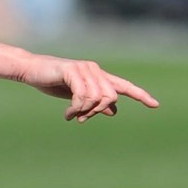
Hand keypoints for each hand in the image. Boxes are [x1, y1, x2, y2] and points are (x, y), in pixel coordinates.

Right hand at [17, 55, 158, 122]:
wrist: (32, 70)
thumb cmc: (53, 82)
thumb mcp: (77, 97)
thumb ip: (95, 103)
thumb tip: (114, 111)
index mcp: (98, 76)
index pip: (124, 86)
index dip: (140, 95)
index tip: (155, 105)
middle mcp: (95, 70)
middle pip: (111, 97)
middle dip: (97, 112)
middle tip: (81, 118)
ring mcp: (85, 69)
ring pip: (97, 98)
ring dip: (85, 112)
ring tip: (72, 115)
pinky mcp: (73, 71)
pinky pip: (83, 96)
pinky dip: (76, 109)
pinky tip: (67, 114)